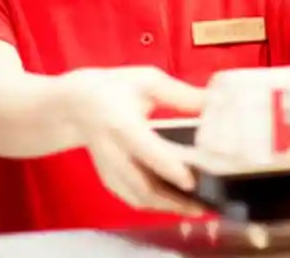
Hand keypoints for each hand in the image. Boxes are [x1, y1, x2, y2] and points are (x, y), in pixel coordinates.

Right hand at [59, 66, 205, 214]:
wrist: (74, 104)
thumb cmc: (113, 88)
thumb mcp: (147, 80)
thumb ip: (181, 95)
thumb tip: (215, 103)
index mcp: (120, 123)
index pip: (145, 150)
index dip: (168, 168)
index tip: (190, 181)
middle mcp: (112, 151)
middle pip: (140, 185)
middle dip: (172, 201)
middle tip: (203, 206)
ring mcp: (107, 168)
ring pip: (136, 197)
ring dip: (166, 207)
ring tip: (195, 209)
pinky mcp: (108, 177)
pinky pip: (131, 197)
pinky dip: (154, 204)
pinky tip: (176, 204)